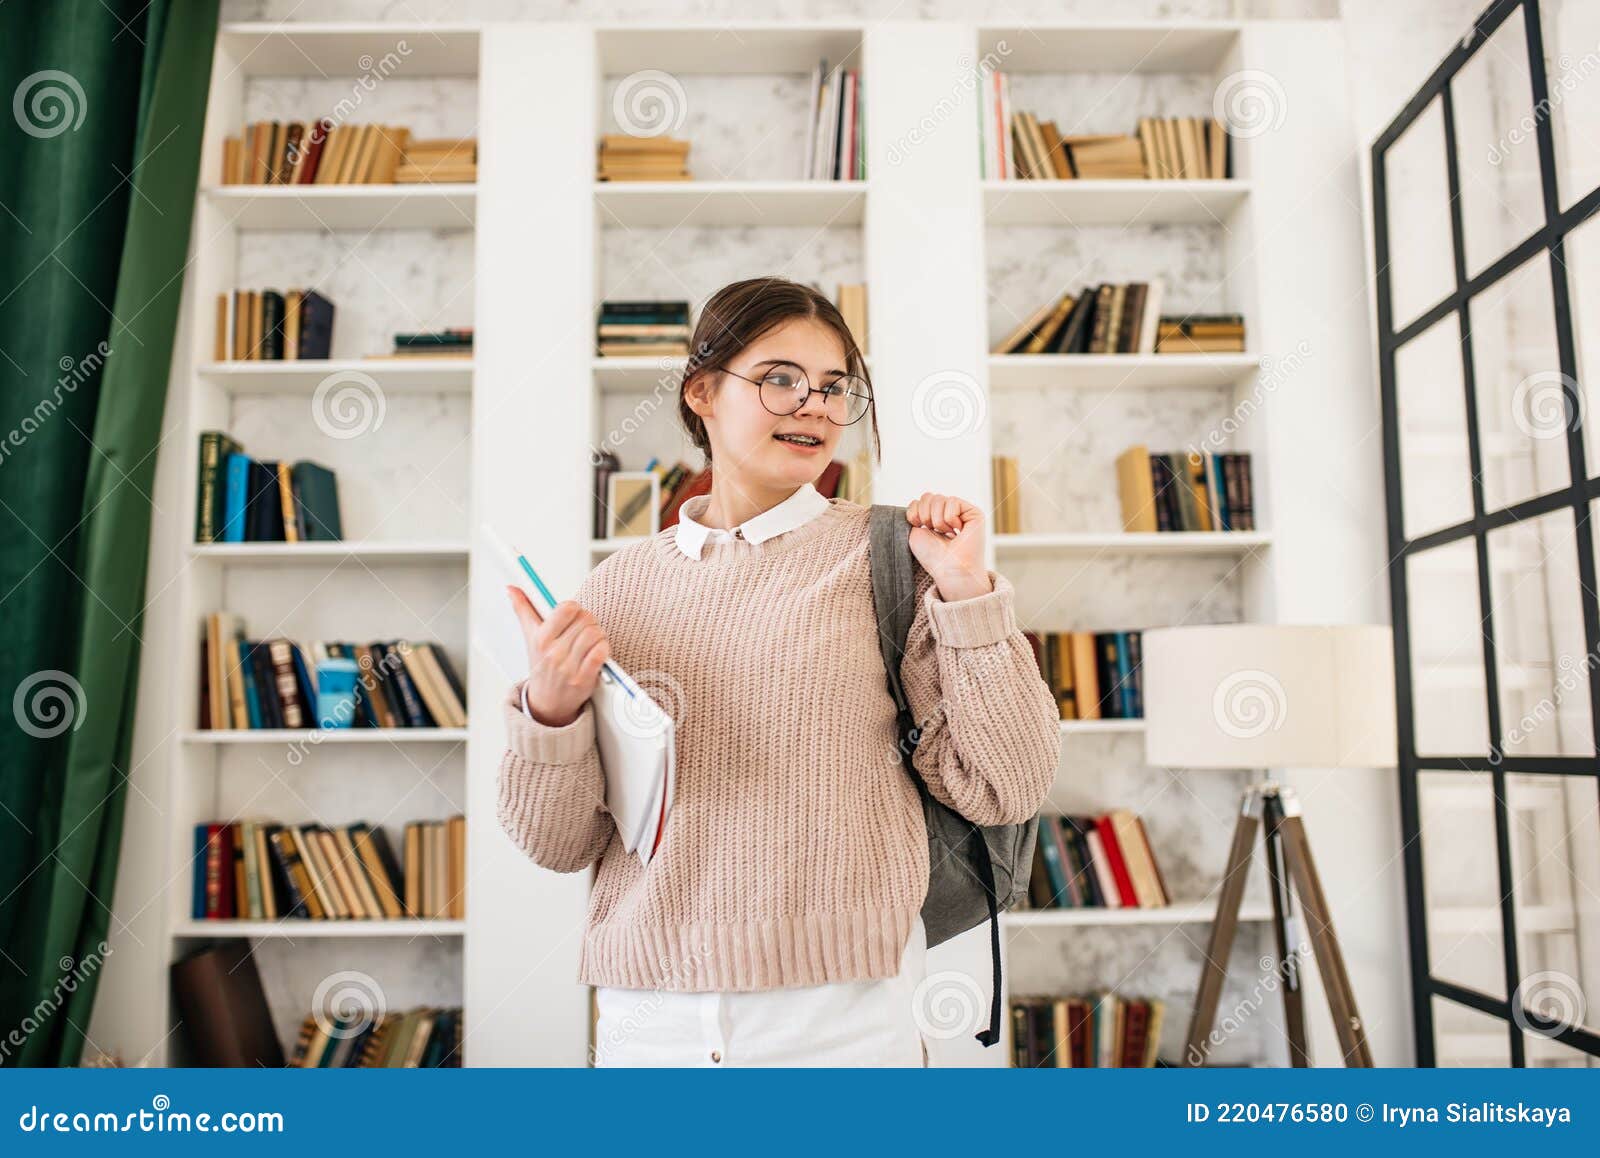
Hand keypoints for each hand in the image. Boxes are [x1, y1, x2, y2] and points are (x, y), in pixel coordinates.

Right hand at [507, 587, 610, 727]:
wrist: (547, 702)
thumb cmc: (542, 665)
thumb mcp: (530, 637)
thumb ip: (523, 609)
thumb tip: (511, 588)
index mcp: (541, 638)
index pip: (566, 608)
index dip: (575, 608)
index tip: (573, 615)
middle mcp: (554, 653)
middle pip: (585, 619)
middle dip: (588, 621)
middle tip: (584, 628)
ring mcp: (569, 667)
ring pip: (595, 634)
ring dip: (598, 634)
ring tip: (592, 640)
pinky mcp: (584, 679)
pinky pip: (601, 653)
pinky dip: (604, 649)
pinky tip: (598, 651)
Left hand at [905, 493, 992, 601]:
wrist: (949, 568)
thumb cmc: (933, 556)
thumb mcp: (915, 530)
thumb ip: (917, 509)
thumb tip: (924, 498)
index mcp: (936, 517)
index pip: (921, 500)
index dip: (914, 512)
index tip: (920, 528)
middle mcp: (949, 513)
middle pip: (929, 496)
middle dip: (925, 516)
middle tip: (935, 532)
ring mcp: (962, 512)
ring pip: (939, 498)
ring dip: (937, 520)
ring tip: (947, 533)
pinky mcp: (974, 513)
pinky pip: (953, 501)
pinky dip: (949, 518)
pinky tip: (957, 530)